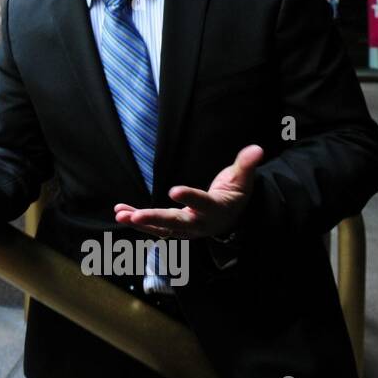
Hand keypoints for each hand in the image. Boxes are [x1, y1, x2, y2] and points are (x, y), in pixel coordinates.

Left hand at [113, 145, 263, 239]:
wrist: (230, 218)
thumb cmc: (234, 195)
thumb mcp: (242, 179)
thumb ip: (246, 164)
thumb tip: (257, 148)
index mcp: (216, 209)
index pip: (202, 203)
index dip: (189, 197)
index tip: (173, 190)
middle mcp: (198, 223)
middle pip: (176, 222)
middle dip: (155, 219)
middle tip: (136, 216)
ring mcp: (184, 229)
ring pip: (160, 228)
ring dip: (139, 222)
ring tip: (120, 214)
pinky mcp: (173, 229)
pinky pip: (153, 227)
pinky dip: (136, 220)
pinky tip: (119, 211)